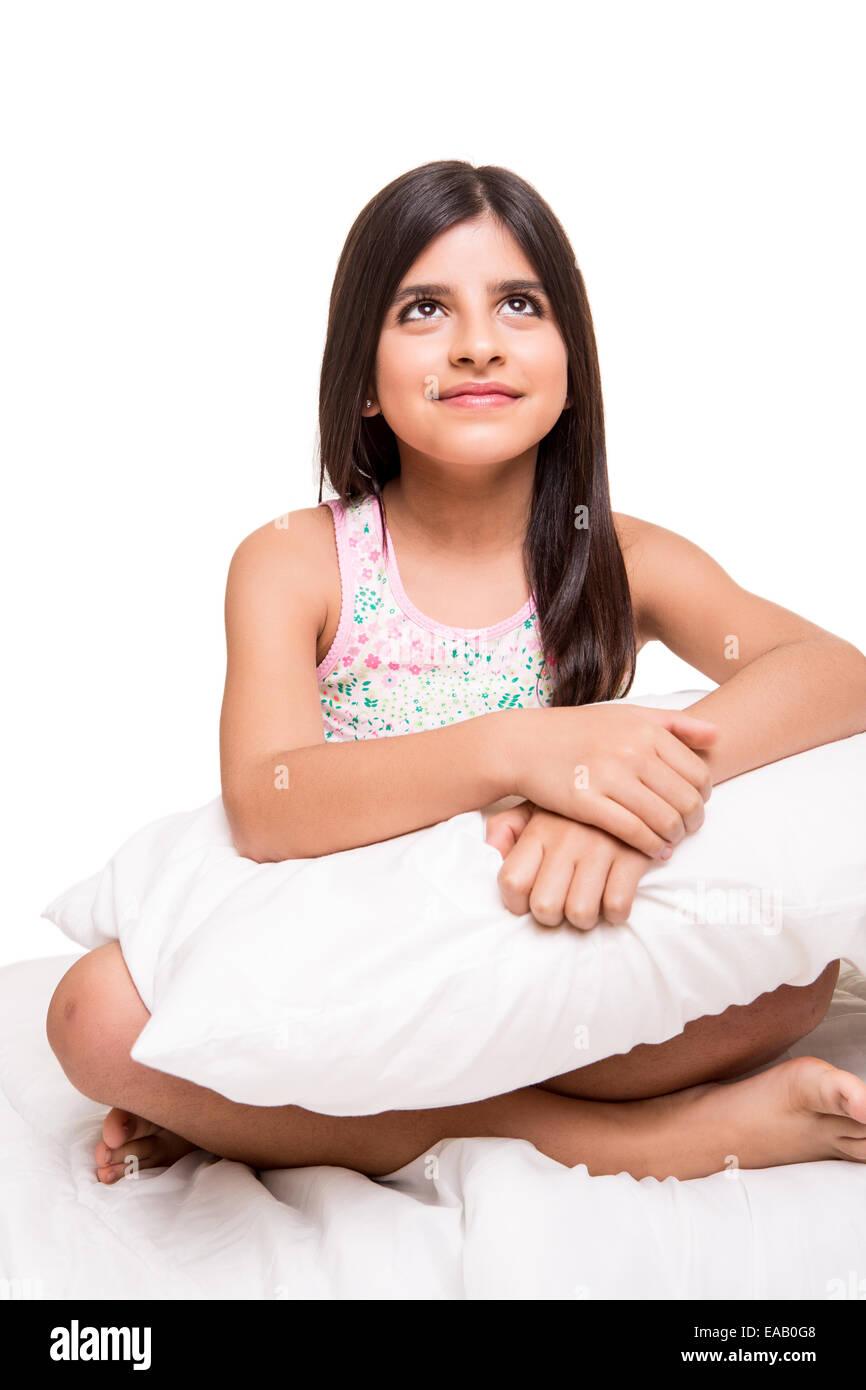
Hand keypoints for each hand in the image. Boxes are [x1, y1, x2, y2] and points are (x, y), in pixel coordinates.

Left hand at [484, 799, 663, 928]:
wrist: (632, 777)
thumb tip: (493, 852)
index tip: (527, 902)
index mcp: (539, 830)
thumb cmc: (576, 804)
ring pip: (580, 913)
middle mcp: (566, 840)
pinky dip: (615, 912)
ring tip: (587, 903)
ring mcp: (600, 848)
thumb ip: (506, 826)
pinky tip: (613, 897)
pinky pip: (618, 906)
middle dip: (551, 917)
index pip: (511, 881)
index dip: (515, 903)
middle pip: (544, 906)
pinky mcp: (633, 856)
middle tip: (561, 906)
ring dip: (583, 919)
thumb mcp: (535, 804)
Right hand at [501, 703, 716, 859]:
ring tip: (670, 841)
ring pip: (664, 819)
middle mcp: (631, 750)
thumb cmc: (577, 730)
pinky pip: (634, 832)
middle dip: (693, 821)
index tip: (696, 806)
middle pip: (686, 799)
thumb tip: (718, 733)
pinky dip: (651, 846)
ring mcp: (609, 776)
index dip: (704, 796)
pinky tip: (653, 850)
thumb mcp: (627, 714)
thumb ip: (674, 723)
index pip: (698, 772)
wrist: (523, 744)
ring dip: (674, 836)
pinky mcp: (587, 802)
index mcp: (646, 728)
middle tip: (688, 829)